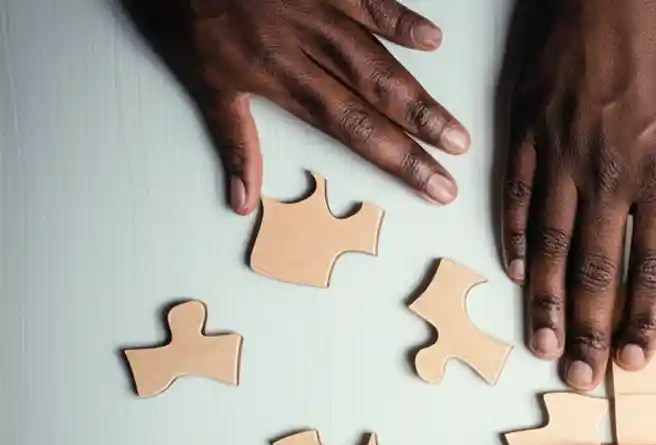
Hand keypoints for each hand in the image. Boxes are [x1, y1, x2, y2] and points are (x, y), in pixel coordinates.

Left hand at [124, 0, 468, 213]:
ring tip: (454, 126)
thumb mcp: (202, 81)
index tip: (430, 184)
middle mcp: (302, 45)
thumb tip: (242, 200)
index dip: (394, 159)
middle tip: (458, 161)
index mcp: (276, 76)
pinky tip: (432, 39)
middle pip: (372, 98)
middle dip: (419, 135)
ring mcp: (316, 8)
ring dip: (419, 94)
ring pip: (376, 57)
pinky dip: (400, 18)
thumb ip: (234, 140)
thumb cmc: (184, 13)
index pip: (348, 129)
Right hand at [503, 0, 655, 390]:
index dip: (644, 317)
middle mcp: (609, 174)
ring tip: (542, 346)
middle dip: (589, 329)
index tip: (633, 357)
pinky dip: (517, 238)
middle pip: (598, 270)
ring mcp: (562, 154)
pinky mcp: (528, 129)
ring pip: (551, 245)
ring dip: (546, 302)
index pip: (655, 263)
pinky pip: (518, 197)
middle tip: (580, 378)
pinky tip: (517, 273)